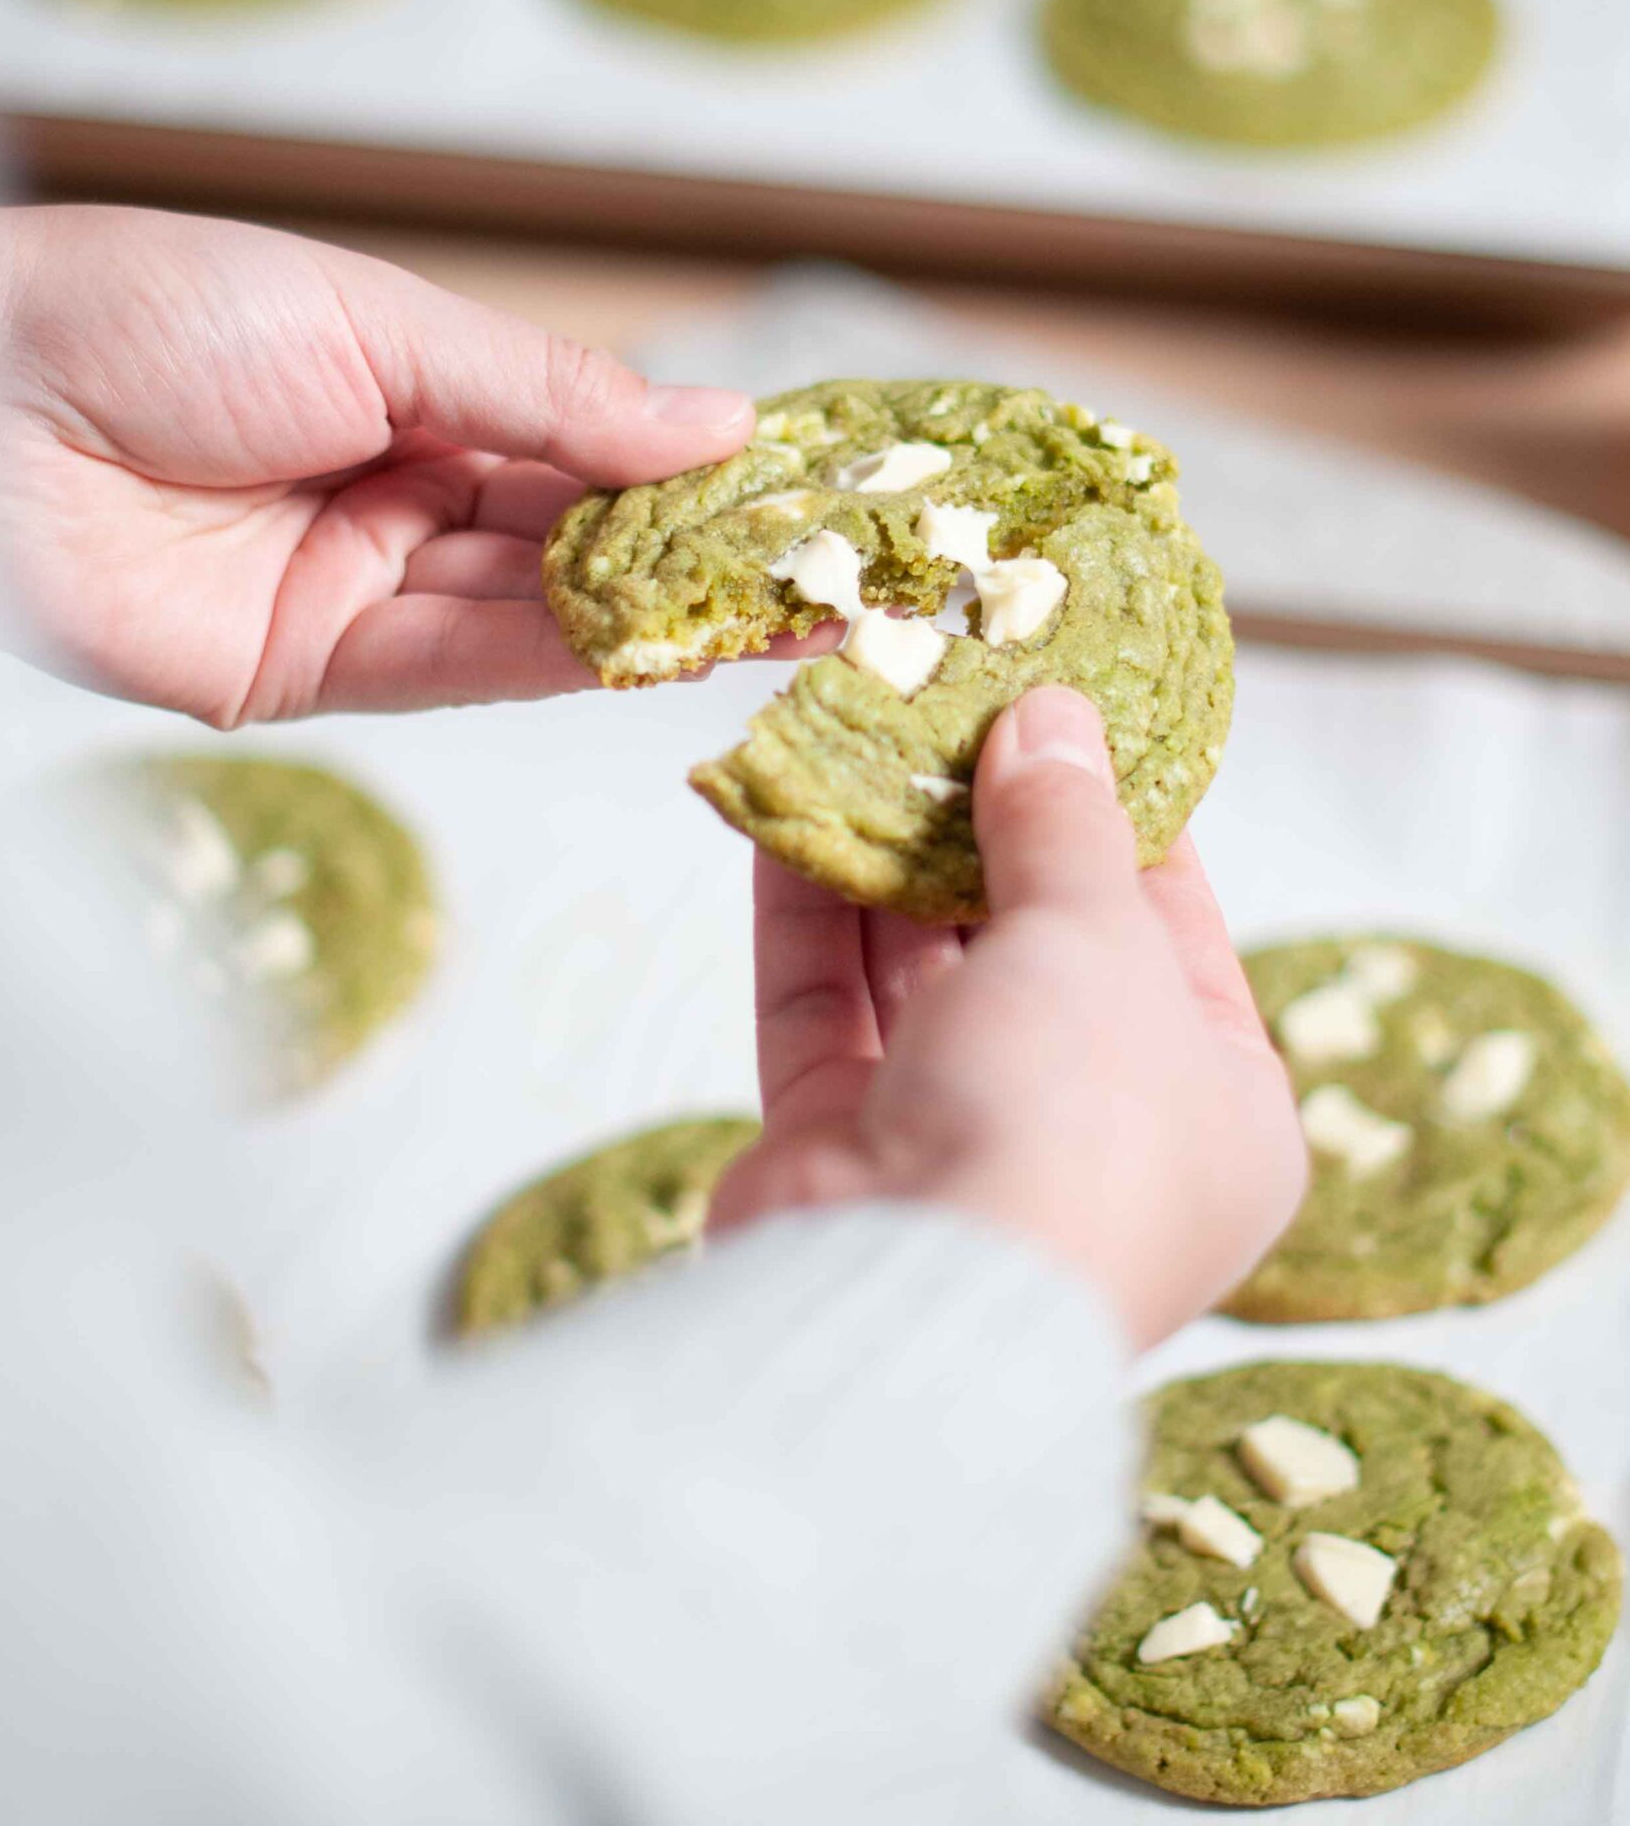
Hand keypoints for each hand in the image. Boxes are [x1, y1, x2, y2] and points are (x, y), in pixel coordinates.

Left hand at [0, 203, 753, 723]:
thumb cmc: (153, 309)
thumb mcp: (383, 323)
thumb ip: (551, 394)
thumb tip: (717, 422)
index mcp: (413, 389)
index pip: (585, 442)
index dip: (695, 467)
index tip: (809, 483)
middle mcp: (394, 495)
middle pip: (574, 542)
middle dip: (699, 558)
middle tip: (832, 566)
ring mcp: (353, 588)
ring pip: (534, 615)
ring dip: (656, 619)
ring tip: (783, 609)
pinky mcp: (304, 672)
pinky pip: (457, 668)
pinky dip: (560, 660)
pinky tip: (662, 644)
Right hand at [711, 686, 1304, 1348]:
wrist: (915, 1302)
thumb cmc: (1072, 1122)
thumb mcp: (1100, 938)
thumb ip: (1065, 821)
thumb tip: (1052, 716)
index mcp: (1219, 1107)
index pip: (1173, 926)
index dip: (1117, 810)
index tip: (1066, 707)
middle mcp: (1097, 1131)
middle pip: (1035, 940)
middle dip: (981, 821)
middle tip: (942, 698)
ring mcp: (962, 1145)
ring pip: (919, 969)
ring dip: (883, 851)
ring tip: (852, 726)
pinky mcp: (844, 1153)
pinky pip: (828, 1009)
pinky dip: (807, 912)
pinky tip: (781, 806)